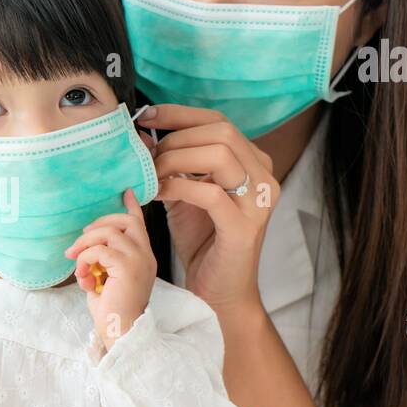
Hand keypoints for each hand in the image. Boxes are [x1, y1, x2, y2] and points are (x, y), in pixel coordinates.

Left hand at [66, 189, 156, 351]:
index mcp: (143, 258)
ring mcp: (138, 259)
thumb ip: (100, 263)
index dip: (131, 207)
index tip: (125, 192)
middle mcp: (145, 255)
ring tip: (75, 262)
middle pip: (124, 221)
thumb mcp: (104, 281)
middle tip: (80, 240)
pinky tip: (82, 277)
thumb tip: (82, 253)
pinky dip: (84, 260)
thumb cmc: (111, 312)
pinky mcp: (127, 266)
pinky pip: (99, 250)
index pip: (139, 224)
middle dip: (98, 223)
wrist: (121, 333)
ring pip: (108, 232)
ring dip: (85, 244)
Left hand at [136, 105, 277, 317]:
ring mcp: (258, 201)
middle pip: (221, 131)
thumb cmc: (203, 241)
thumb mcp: (184, 194)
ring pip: (219, 154)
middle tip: (147, 156)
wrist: (218, 291)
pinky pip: (210, 193)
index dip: (180, 115)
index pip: (219, 121)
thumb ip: (170, 165)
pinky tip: (158, 193)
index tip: (147, 117)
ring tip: (152, 175)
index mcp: (253, 163)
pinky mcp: (245, 226)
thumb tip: (143, 135)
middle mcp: (263, 176)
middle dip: (176, 138)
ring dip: (176, 159)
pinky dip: (179, 187)